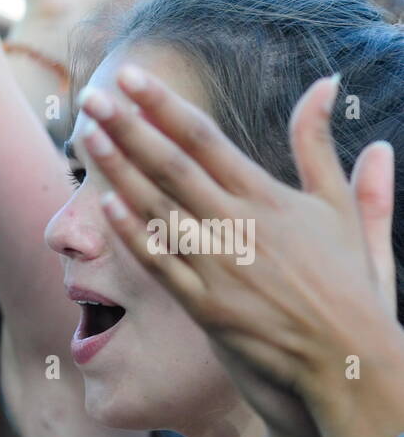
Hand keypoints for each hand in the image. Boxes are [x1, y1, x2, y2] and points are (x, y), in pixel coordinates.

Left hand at [79, 67, 396, 436]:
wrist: (347, 359)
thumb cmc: (347, 285)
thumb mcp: (341, 208)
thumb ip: (321, 147)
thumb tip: (326, 84)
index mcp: (268, 197)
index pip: (204, 138)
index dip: (163, 105)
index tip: (130, 77)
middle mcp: (238, 226)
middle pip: (171, 165)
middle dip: (128, 127)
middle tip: (92, 96)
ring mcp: (218, 267)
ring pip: (157, 210)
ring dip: (119, 171)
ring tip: (88, 136)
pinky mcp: (205, 307)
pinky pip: (162, 265)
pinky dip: (135, 235)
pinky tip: (107, 205)